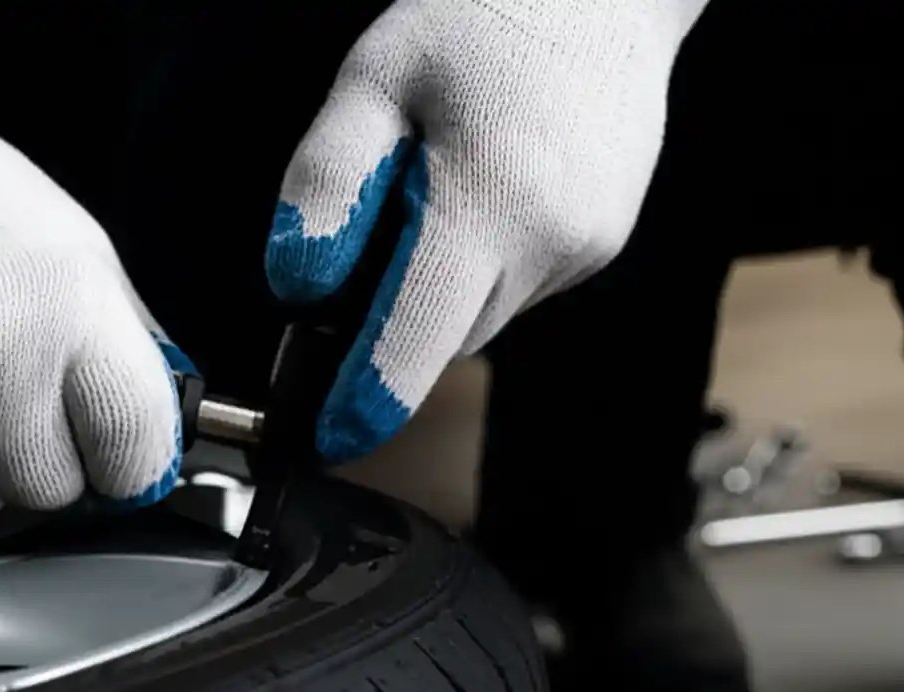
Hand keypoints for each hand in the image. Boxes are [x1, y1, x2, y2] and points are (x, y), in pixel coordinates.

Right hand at [0, 43, 188, 520]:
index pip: (133, 444)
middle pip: (47, 487)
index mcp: (76, 309)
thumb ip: (127, 349)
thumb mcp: (86, 257)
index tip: (114, 464)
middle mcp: (0, 350)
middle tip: (17, 415)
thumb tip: (159, 441)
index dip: (130, 468)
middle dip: (42, 465)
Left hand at [265, 0, 707, 461]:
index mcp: (489, 202)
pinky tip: (487, 190)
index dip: (366, 400)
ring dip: (444, 285)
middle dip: (398, 316)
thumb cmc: (481, 18)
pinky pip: (521, 287)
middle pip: (445, 336)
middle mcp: (553, 242)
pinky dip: (486, 262)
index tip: (331, 436)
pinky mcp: (604, 245)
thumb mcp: (375, 80)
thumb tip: (299, 286)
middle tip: (378, 236)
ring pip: (484, 316)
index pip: (416, 340)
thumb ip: (330, 183)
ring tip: (443, 190)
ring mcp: (589, 249)